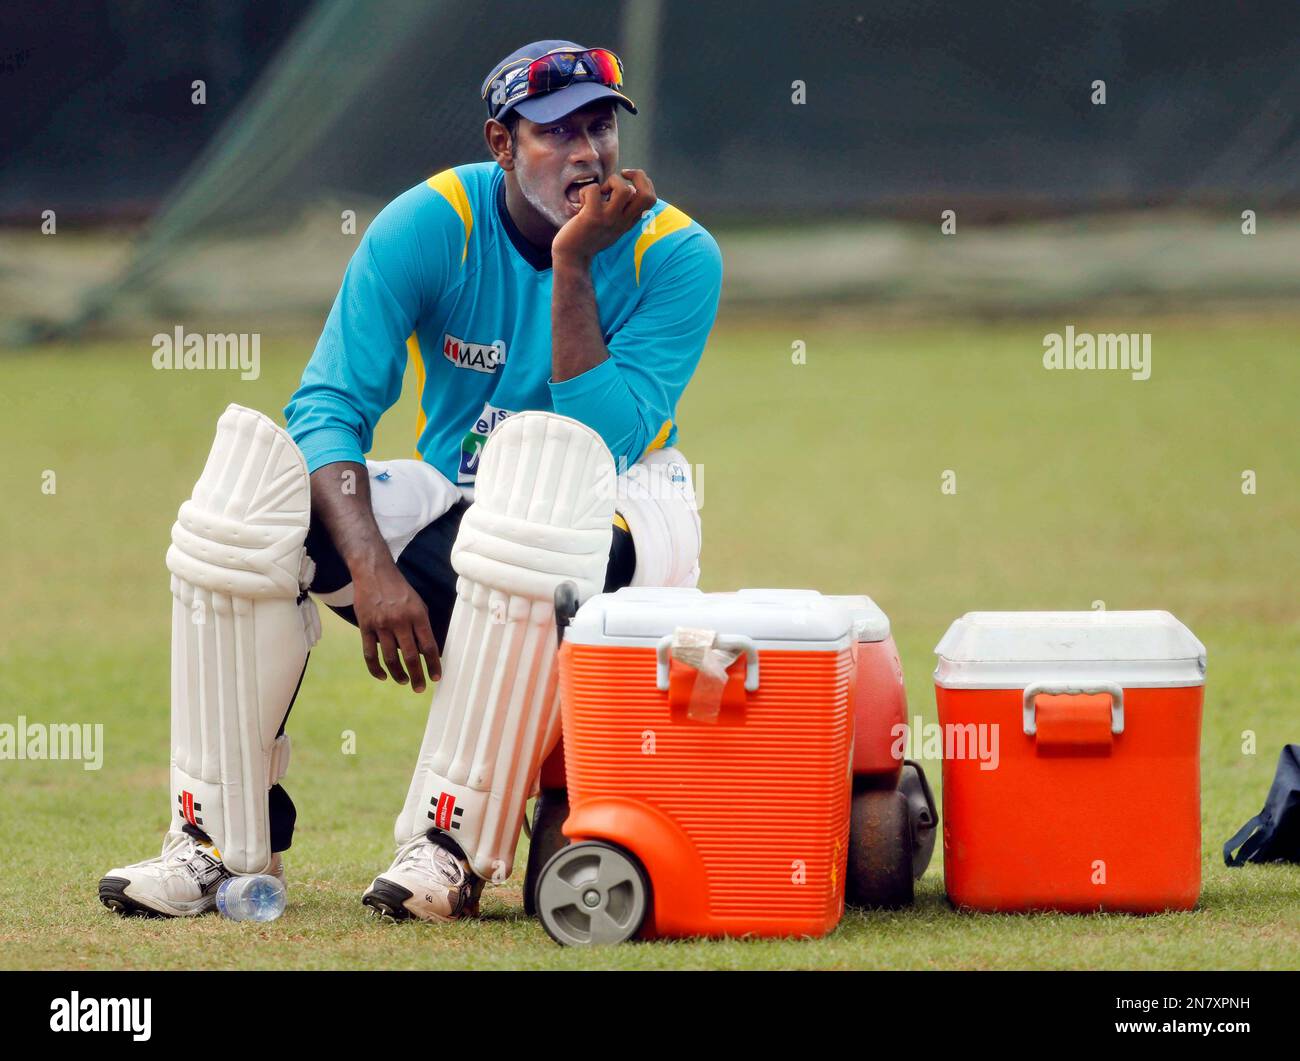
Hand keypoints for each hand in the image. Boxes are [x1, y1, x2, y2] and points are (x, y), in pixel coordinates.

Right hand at [352, 561, 440, 692]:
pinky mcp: (365, 627)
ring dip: (398, 674)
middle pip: (410, 656)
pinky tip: (383, 676)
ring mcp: (381, 624)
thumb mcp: (418, 603)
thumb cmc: (400, 590)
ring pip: (390, 658)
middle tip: (420, 687)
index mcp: (417, 615)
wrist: (374, 572)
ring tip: (404, 681)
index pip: (428, 646)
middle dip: (417, 675)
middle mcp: (400, 621)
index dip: (433, 664)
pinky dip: (376, 669)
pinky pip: (370, 654)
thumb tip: (427, 652)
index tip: (436, 677)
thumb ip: (422, 626)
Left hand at [551, 168, 656, 264]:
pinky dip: (585, 191)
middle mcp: (623, 221)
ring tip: (600, 192)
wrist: (571, 257)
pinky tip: (581, 202)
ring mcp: (609, 219)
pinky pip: (594, 190)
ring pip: (624, 190)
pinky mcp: (592, 217)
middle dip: (638, 175)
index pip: (650, 199)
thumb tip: (625, 187)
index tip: (629, 180)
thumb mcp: (609, 225)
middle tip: (623, 175)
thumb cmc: (586, 237)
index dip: (644, 182)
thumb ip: (619, 210)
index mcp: (628, 221)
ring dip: (612, 181)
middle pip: (647, 195)